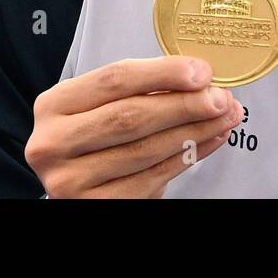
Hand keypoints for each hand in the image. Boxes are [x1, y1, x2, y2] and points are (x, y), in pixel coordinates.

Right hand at [25, 55, 242, 197]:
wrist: (77, 182)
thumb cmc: (93, 136)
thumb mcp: (101, 105)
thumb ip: (140, 90)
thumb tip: (198, 80)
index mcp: (54, 105)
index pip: (114, 79)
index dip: (162, 73)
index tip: (200, 72)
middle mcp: (54, 143)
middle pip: (130, 115)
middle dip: (184, 105)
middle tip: (219, 98)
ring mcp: (71, 180)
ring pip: (146, 149)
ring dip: (194, 131)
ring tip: (224, 117)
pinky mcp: (94, 205)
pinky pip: (151, 178)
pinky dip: (188, 156)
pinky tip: (208, 141)